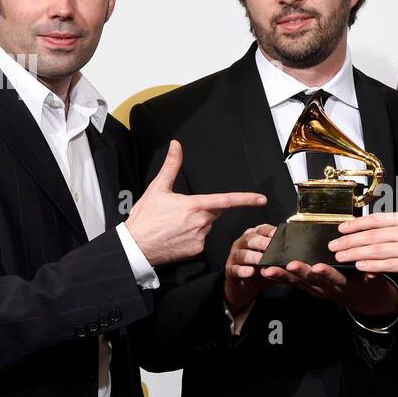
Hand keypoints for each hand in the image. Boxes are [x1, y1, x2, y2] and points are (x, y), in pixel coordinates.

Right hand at [125, 141, 264, 265]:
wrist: (136, 245)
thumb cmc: (146, 217)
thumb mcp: (158, 188)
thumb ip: (171, 166)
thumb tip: (176, 146)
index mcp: (194, 205)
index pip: (226, 200)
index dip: (246, 199)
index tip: (261, 199)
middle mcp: (201, 222)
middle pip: (213, 212)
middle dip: (204, 209)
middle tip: (181, 211)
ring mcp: (200, 238)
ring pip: (207, 226)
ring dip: (198, 223)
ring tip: (175, 225)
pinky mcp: (196, 250)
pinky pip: (201, 239)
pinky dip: (193, 237)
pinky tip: (177, 236)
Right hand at [223, 223, 275, 316]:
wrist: (244, 288)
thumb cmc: (260, 271)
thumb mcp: (273, 262)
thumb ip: (282, 255)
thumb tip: (300, 251)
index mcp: (254, 237)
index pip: (261, 229)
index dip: (270, 230)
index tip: (280, 234)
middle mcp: (242, 244)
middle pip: (250, 239)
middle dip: (262, 242)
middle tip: (272, 247)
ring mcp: (234, 257)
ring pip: (242, 254)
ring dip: (253, 257)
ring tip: (262, 260)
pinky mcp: (230, 272)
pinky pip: (234, 270)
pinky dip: (242, 271)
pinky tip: (250, 272)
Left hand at [260, 260, 397, 316]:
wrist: (355, 294)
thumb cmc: (362, 279)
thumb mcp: (370, 278)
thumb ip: (370, 275)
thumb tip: (372, 273)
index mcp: (342, 283)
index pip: (335, 278)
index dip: (327, 273)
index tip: (320, 267)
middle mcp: (326, 287)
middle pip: (312, 280)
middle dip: (301, 272)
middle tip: (291, 265)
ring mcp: (313, 287)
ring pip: (297, 282)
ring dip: (282, 276)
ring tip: (269, 270)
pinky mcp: (305, 286)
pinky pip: (290, 282)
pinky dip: (278, 277)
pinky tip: (265, 271)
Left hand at [329, 213, 397, 277]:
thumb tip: (389, 232)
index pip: (377, 220)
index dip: (356, 224)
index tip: (342, 228)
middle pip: (371, 235)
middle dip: (349, 241)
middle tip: (333, 246)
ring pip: (376, 250)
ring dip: (355, 253)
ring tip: (340, 257)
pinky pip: (389, 264)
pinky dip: (372, 265)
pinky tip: (360, 267)